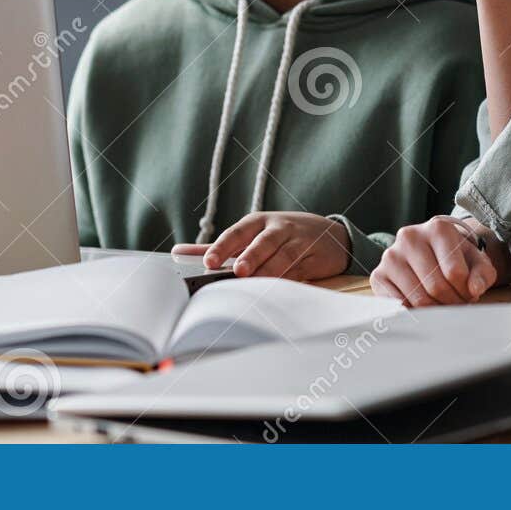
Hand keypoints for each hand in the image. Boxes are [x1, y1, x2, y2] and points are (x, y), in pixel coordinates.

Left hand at [172, 212, 350, 279]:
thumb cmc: (282, 234)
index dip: (223, 246)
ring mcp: (299, 241)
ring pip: (284, 255)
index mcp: (258, 222)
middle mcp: (279, 227)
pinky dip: (291, 278)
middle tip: (239, 271)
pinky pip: (301, 268)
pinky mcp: (315, 256)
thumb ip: (219, 245)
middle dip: (251, 256)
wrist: (331, 233)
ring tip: (259, 281)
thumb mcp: (252, 233)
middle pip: (263, 241)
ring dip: (271, 269)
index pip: (238, 232)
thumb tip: (179, 251)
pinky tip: (281, 287)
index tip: (209, 261)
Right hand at [371, 216, 504, 305]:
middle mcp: (410, 236)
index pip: (455, 272)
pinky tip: (423, 307)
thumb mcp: (476, 262)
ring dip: (435, 310)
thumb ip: (483, 274)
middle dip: (452, 302)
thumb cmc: (456, 258)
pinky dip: (414, 313)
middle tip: (458, 304)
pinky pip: (397, 305)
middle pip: (436, 286)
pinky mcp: (378, 275)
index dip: (467, 291)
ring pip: (417, 298)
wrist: (431, 253)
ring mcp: (390, 255)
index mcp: (437, 228)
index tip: (470, 294)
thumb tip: (474, 288)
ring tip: (443, 304)